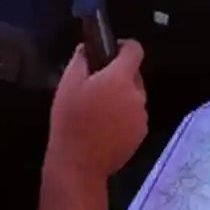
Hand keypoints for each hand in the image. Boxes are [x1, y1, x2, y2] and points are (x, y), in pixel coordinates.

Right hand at [45, 40, 147, 180]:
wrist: (79, 163)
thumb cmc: (71, 120)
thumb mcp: (68, 84)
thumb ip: (81, 59)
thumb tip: (87, 47)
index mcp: (120, 78)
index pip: (135, 49)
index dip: (123, 46)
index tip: (110, 52)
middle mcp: (137, 94)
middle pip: (135, 74)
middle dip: (119, 75)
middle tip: (97, 86)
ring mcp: (141, 116)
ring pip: (135, 96)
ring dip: (122, 97)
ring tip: (100, 110)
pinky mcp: (141, 134)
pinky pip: (135, 115)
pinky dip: (125, 116)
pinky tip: (106, 126)